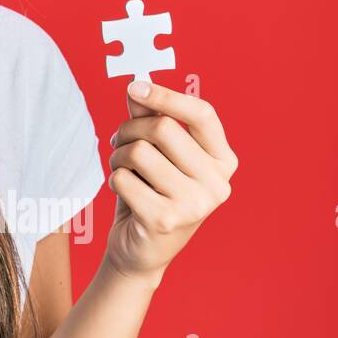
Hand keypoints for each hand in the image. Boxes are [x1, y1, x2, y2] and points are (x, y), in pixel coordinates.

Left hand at [104, 80, 237, 285]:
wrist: (141, 250)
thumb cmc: (150, 193)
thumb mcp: (156, 153)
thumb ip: (150, 118)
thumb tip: (138, 86)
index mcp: (222, 160)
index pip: (202, 114)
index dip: (166, 96)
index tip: (135, 86)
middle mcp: (217, 183)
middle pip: (162, 129)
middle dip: (129, 130)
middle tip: (118, 143)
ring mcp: (196, 204)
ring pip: (139, 152)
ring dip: (118, 156)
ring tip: (121, 169)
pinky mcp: (166, 220)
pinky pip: (123, 179)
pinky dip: (115, 180)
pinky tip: (124, 193)